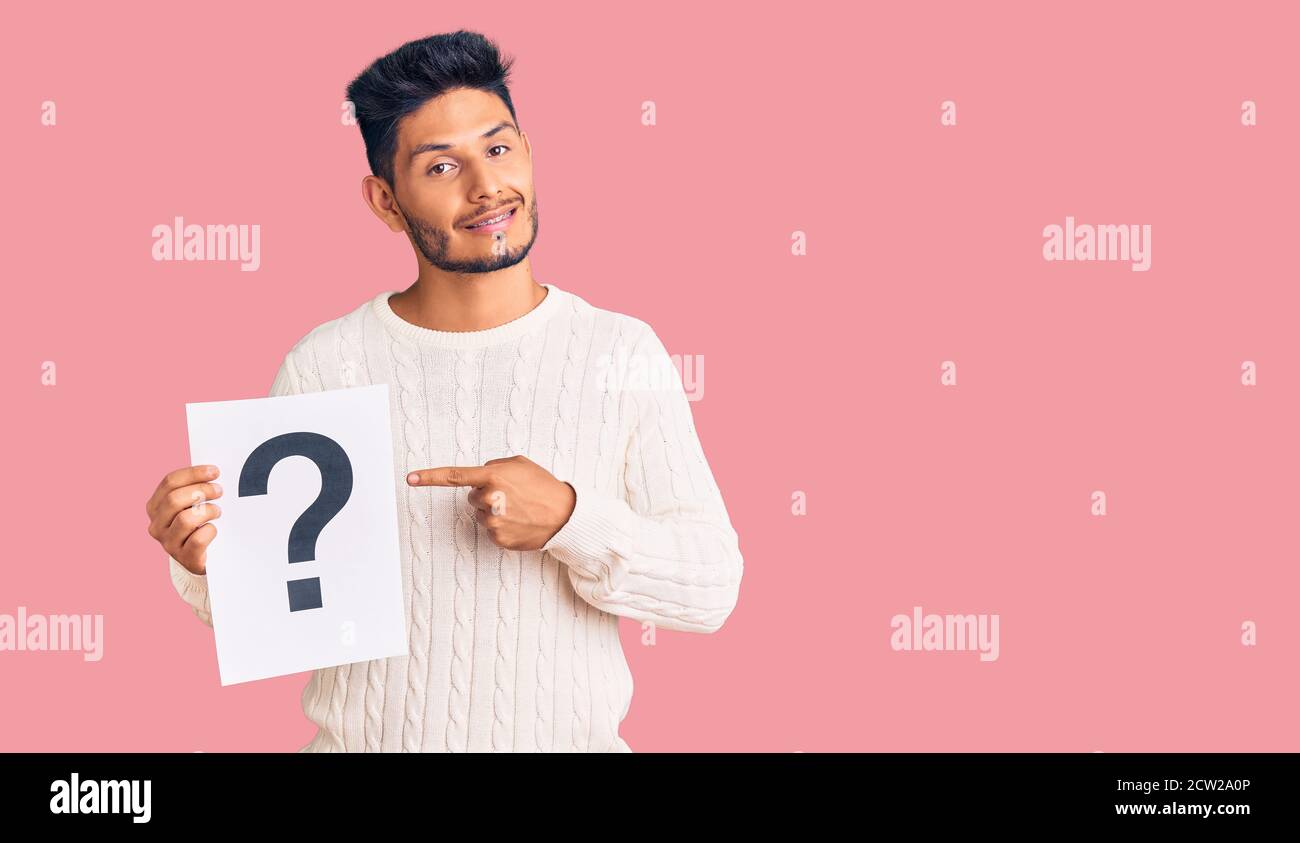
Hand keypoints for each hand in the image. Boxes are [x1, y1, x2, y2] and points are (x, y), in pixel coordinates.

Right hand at [145, 464, 223, 574]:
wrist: (201, 558)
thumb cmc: (197, 524)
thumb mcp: (190, 505)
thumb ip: (193, 488)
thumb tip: (212, 470)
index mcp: (155, 507)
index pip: (169, 482)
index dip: (193, 474)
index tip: (215, 471)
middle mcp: (157, 525)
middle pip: (174, 499)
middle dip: (201, 490)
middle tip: (219, 491)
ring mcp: (168, 543)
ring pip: (185, 519)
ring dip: (207, 511)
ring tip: (217, 511)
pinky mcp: (184, 558)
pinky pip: (198, 540)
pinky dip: (210, 531)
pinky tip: (213, 529)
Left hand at [406, 455, 575, 550]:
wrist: (565, 515)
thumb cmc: (543, 486)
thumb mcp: (520, 464)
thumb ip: (495, 466)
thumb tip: (481, 476)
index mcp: (493, 477)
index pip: (454, 476)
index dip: (430, 477)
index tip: (410, 478)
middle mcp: (489, 499)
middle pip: (472, 497)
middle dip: (487, 495)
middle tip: (512, 495)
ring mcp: (492, 522)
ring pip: (480, 515)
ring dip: (494, 512)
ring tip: (519, 510)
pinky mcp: (498, 539)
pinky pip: (490, 530)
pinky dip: (503, 526)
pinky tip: (520, 522)